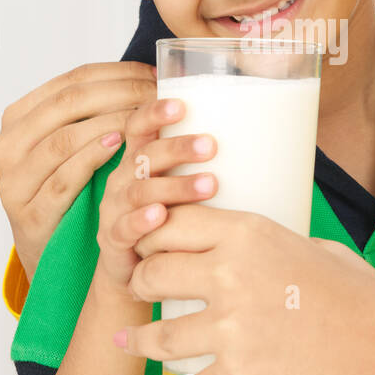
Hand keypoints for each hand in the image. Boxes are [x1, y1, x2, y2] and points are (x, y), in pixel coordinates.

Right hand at [0, 61, 156, 279]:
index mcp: (19, 117)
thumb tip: (156, 75)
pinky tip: (122, 145)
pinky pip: (65, 179)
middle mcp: (8, 145)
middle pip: (68, 104)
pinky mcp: (30, 214)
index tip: (157, 76)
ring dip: (114, 124)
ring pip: (65, 139)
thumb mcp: (77, 145)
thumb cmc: (73, 190)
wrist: (51, 250)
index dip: (118, 74)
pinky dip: (94, 158)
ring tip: (150, 119)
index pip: (72, 81)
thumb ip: (97, 112)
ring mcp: (14, 181)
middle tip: (161, 96)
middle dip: (121, 95)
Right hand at [92, 99, 220, 297]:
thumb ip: (204, 165)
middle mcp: (122, 180)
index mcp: (137, 161)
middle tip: (212, 146)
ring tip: (210, 184)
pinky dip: (141, 221)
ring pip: (139, 191)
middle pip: (144, 156)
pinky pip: (124, 228)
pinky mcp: (114, 241)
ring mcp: (115, 210)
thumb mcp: (180, 187)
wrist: (135, 269)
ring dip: (174, 186)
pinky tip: (161, 216)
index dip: (154, 114)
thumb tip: (261, 139)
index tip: (182, 105)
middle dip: (177, 148)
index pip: (138, 127)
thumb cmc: (168, 220)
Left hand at [118, 205, 374, 374]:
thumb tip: (253, 246)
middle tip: (140, 289)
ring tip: (130, 344)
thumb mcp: (317, 249)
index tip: (146, 243)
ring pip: (159, 335)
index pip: (172, 223)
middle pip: (153, 274)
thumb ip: (274, 245)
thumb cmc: (364, 299)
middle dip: (140, 283)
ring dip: (141, 341)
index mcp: (249, 235)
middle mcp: (230, 277)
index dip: (151, 233)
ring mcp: (230, 330)